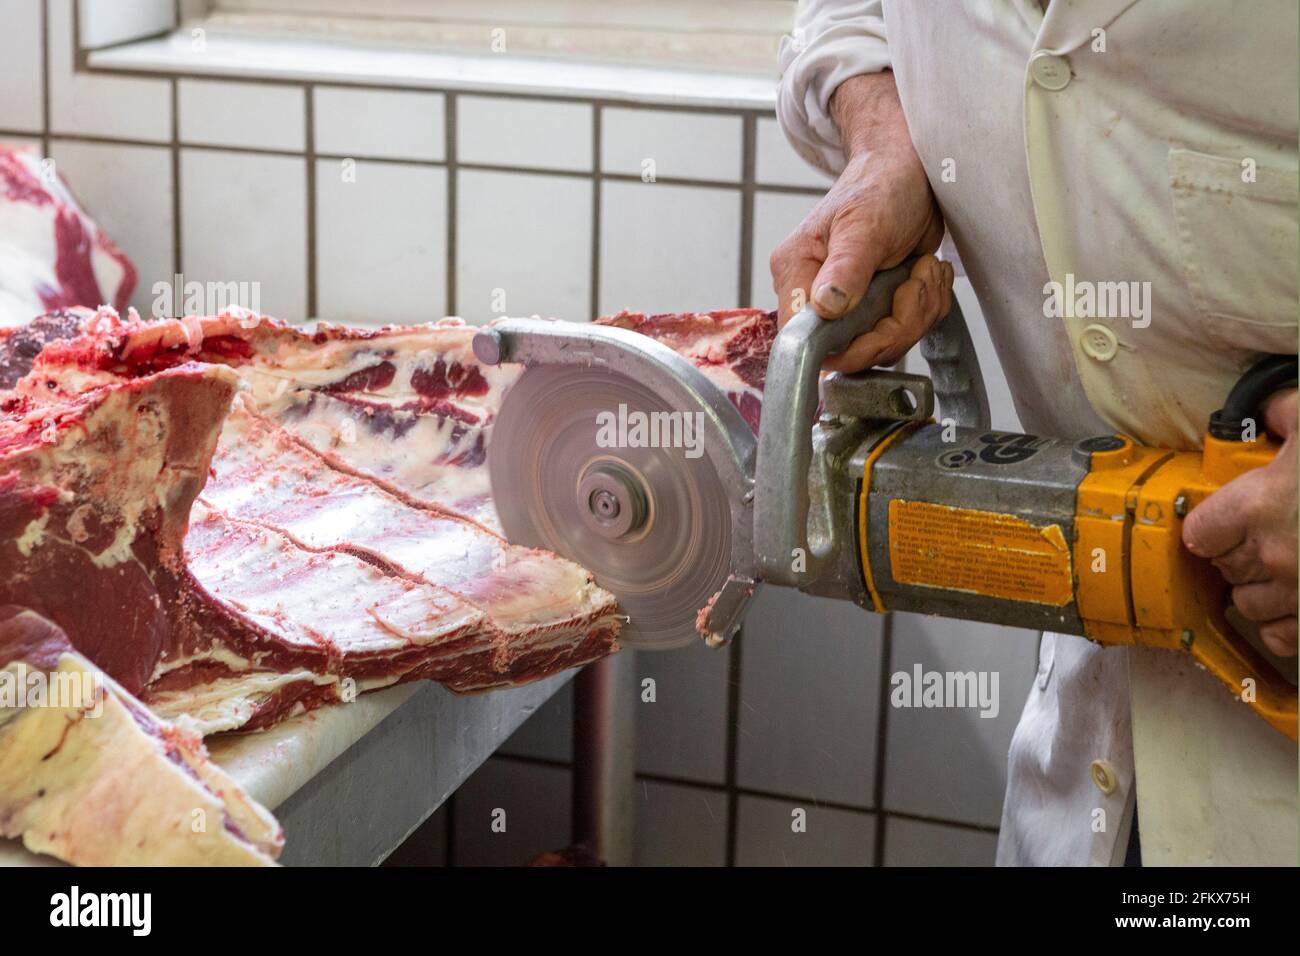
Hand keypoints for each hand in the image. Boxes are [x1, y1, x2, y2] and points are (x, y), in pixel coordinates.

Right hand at [769, 72, 952, 372]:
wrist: (912, 171)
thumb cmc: (880, 184)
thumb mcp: (863, 222)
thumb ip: (844, 268)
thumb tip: (825, 308)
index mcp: (796, 274)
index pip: (800, 340)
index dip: (843, 347)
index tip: (881, 324)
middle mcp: (815, 297)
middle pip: (849, 352)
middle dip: (894, 327)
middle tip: (914, 286)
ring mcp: (847, 307)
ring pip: (882, 346)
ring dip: (917, 313)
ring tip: (924, 271)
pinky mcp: (876, 309)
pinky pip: (903, 333)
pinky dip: (926, 308)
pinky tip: (926, 274)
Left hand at [1183, 388, 1298, 655]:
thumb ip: (1289, 414)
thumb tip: (1271, 410)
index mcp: (1264, 505)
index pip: (1200, 532)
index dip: (1211, 524)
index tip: (1224, 519)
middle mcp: (1277, 555)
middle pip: (1225, 567)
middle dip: (1238, 552)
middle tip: (1264, 535)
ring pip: (1248, 605)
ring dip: (1258, 589)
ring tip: (1281, 567)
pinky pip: (1283, 638)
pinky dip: (1283, 625)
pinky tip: (1295, 602)